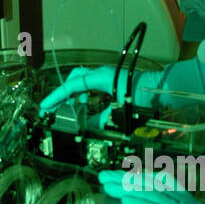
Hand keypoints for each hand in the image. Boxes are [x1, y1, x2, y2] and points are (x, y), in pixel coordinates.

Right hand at [39, 66, 162, 115]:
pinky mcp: (113, 81)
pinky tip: (89, 109)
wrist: (159, 90)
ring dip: (77, 96)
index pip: (72, 85)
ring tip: (74, 111)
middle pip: (75, 79)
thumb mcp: (119, 112)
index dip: (57, 96)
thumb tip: (87, 129)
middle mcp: (102, 74)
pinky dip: (88, 97)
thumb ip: (101, 121)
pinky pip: (94, 87)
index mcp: (100, 77)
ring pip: (84, 83)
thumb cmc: (141, 98)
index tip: (45, 106)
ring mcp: (107, 76)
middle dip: (64, 93)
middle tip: (56, 107)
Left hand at [98, 170, 204, 203]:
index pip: (163, 186)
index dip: (141, 180)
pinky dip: (140, 202)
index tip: (122, 178)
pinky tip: (124, 199)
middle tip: (104, 175)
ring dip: (127, 187)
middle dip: (127, 178)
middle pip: (153, 184)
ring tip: (107, 183)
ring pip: (152, 193)